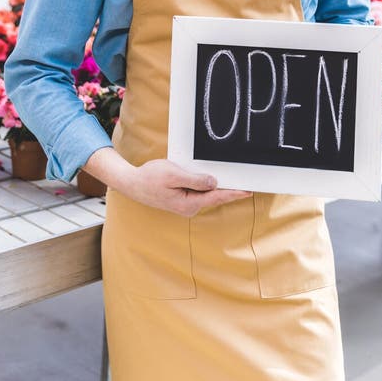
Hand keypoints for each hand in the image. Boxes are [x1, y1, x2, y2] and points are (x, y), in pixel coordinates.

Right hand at [128, 158, 251, 216]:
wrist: (133, 184)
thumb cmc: (150, 178)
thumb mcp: (173, 174)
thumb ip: (194, 180)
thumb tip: (213, 183)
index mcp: (189, 202)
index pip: (217, 197)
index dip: (234, 193)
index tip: (249, 191)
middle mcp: (189, 206)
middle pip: (214, 196)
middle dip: (229, 188)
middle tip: (246, 181)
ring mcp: (185, 203)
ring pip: (206, 193)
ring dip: (217, 185)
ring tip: (232, 177)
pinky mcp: (182, 198)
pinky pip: (198, 191)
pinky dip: (206, 185)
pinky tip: (211, 178)